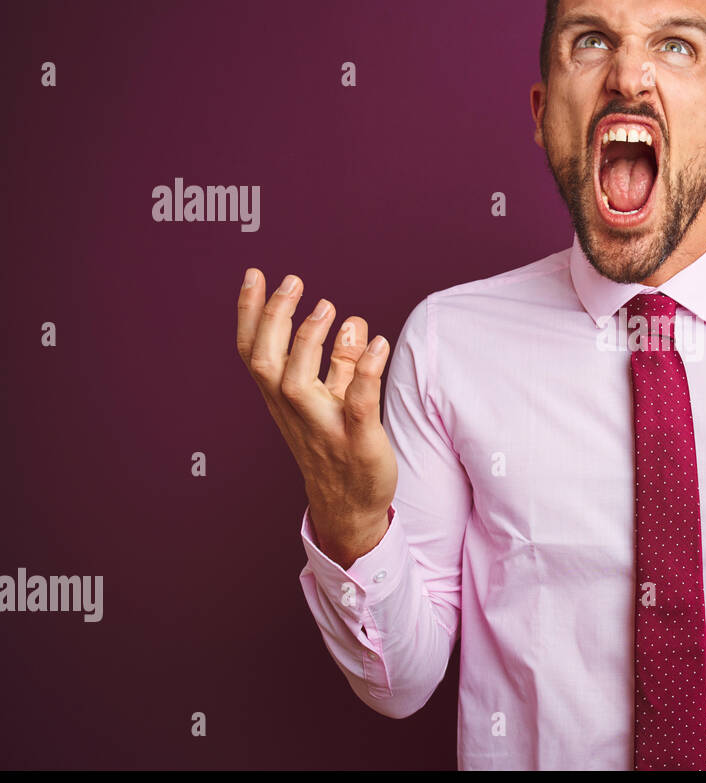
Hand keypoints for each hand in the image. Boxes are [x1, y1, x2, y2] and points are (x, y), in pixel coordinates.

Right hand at [236, 269, 397, 565]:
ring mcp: (324, 426)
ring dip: (310, 341)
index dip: (250, 314)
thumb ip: (342, 362)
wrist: (350, 507)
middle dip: (275, 319)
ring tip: (330, 307)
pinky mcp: (357, 441)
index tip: (256, 275)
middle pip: (267, 362)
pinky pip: (358, 404)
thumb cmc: (340, 445)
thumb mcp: (335, 399)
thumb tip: (350, 322)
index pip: (254, 351)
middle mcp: (295, 411)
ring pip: (298, 382)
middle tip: (293, 282)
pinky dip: (366, 372)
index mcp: (283, 398)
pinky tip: (378, 343)